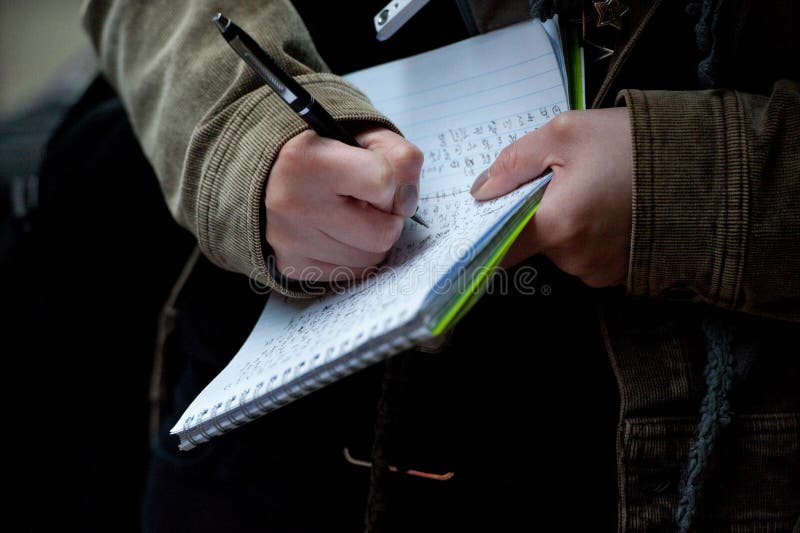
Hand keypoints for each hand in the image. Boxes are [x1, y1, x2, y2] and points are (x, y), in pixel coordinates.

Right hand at [265, 127, 422, 280]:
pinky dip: (353, 254)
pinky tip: (336, 232)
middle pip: (383, 233)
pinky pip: (351, 273)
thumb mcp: (364, 136)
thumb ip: (401, 159)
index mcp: (307, 160)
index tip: (371, 175)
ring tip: (349, 215)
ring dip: (371, 239)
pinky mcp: (292, 265)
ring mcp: (290, 240)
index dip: (388, 180)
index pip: (383, 182)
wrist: (269, 173)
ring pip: (370, 258)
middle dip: (385, 217)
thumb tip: (407, 205)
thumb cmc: (325, 154)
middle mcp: (293, 203)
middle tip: (365, 201)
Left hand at [470, 108, 632, 287]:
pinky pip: (588, 255)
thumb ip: (515, 162)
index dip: (488, 230)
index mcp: (556, 226)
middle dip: (538, 212)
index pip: (499, 246)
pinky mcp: (620, 275)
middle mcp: (575, 259)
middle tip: (563, 178)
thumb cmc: (637, 147)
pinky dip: (591, 234)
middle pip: (533, 241)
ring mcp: (600, 271)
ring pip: (562, 247)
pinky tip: (612, 207)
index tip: (487, 214)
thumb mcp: (568, 133)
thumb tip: (481, 190)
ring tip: (596, 188)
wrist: (710, 169)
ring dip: (567, 222)